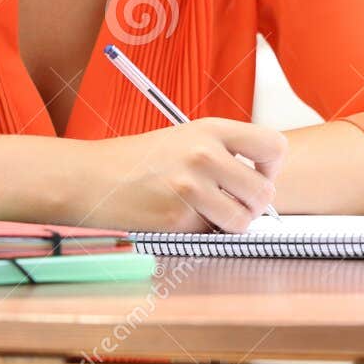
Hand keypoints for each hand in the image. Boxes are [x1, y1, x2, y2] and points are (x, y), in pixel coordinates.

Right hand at [67, 118, 287, 232]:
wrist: (90, 177)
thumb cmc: (139, 160)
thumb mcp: (185, 138)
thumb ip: (224, 154)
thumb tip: (265, 187)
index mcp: (210, 129)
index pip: (274, 145)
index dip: (272, 167)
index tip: (257, 174)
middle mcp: (204, 155)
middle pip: (264, 191)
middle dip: (253, 205)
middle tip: (232, 203)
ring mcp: (190, 188)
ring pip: (242, 220)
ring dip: (230, 223)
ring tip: (206, 212)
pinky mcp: (177, 219)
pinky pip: (209, 234)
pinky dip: (199, 231)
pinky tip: (176, 216)